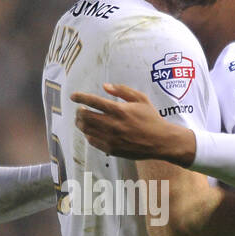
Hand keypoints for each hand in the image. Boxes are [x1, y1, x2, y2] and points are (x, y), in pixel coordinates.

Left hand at [72, 83, 195, 164]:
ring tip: (81, 120)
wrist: (160, 141)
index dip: (80, 97)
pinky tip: (90, 132)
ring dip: (80, 123)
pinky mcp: (111, 149)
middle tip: (79, 110)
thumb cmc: (151, 118)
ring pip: (86, 130)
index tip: (73, 96)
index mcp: (119, 110)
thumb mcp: (141, 99)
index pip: (93, 101)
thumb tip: (105, 86)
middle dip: (78, 112)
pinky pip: (92, 141)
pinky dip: (88, 135)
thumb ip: (122, 90)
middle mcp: (112, 124)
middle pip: (85, 116)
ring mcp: (111, 138)